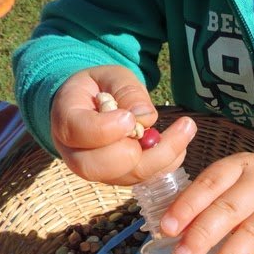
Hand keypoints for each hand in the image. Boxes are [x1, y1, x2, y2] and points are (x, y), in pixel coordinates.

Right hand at [50, 65, 196, 184]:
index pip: (80, 133)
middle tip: (165, 124)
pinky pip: (147, 178)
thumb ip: (126, 91)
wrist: (90, 107)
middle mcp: (77, 155)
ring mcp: (100, 172)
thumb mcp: (110, 75)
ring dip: (163, 154)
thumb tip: (144, 117)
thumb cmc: (98, 88)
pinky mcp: (121, 178)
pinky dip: (168, 161)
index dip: (107, 129)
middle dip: (141, 149)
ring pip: (132, 175)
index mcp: (66, 123)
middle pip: (106, 165)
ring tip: (187, 127)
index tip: (128, 117)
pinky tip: (180, 141)